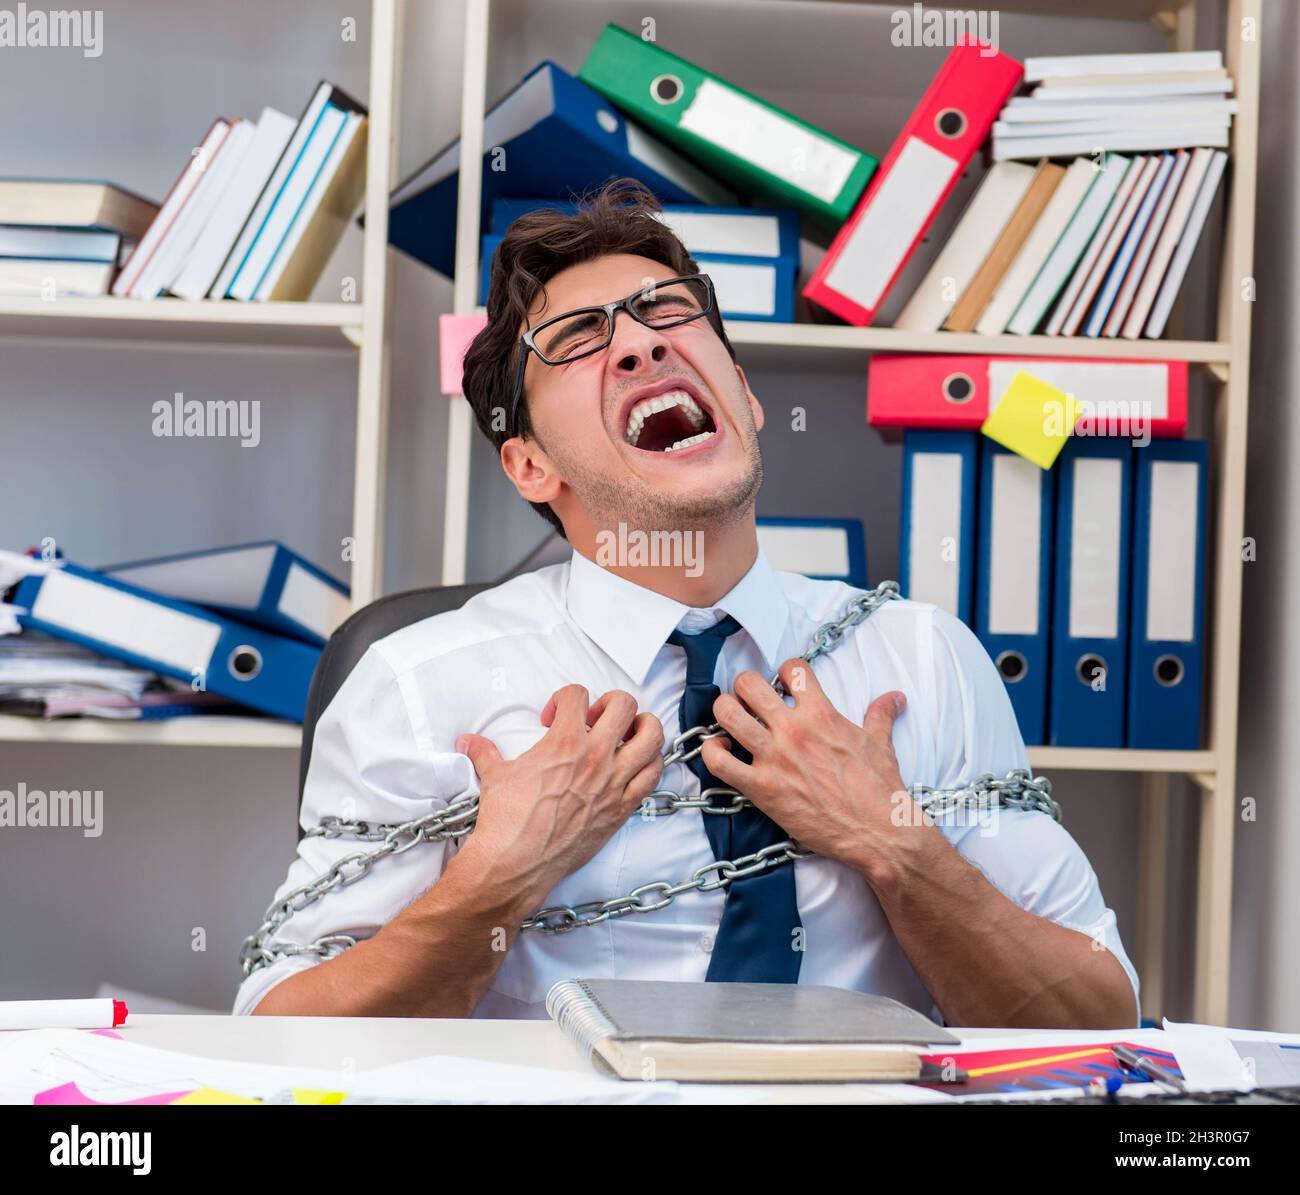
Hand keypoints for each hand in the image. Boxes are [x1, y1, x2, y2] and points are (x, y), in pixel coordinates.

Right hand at [455, 686, 663, 903]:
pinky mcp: (622, 808)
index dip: (564, 698)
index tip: (553, 717)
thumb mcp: (493, 777)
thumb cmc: (506, 820)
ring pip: (651, 737)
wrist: (516, 863)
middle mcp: (595, 757)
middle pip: (624, 705)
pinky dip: (650, 764)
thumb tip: (469, 742)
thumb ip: (484, 752)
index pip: (577, 695)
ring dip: (642, 727)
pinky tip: (635, 765)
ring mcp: (614, 782)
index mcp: (564, 742)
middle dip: (609, 704)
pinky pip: (653, 776)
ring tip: (628, 733)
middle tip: (594, 719)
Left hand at [700, 661, 929, 882]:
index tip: (786, 686)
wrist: (878, 833)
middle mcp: (794, 731)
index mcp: (822, 714)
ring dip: (724, 713)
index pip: (792, 668)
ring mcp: (774, 758)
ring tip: (733, 721)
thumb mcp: (880, 744)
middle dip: (745, 687)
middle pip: (748, 684)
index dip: (785, 673)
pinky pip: (718, 762)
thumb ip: (880, 715)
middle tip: (751, 701)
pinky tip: (722, 750)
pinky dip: (712, 752)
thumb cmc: (880, 790)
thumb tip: (894, 698)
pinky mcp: (760, 788)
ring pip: (727, 714)